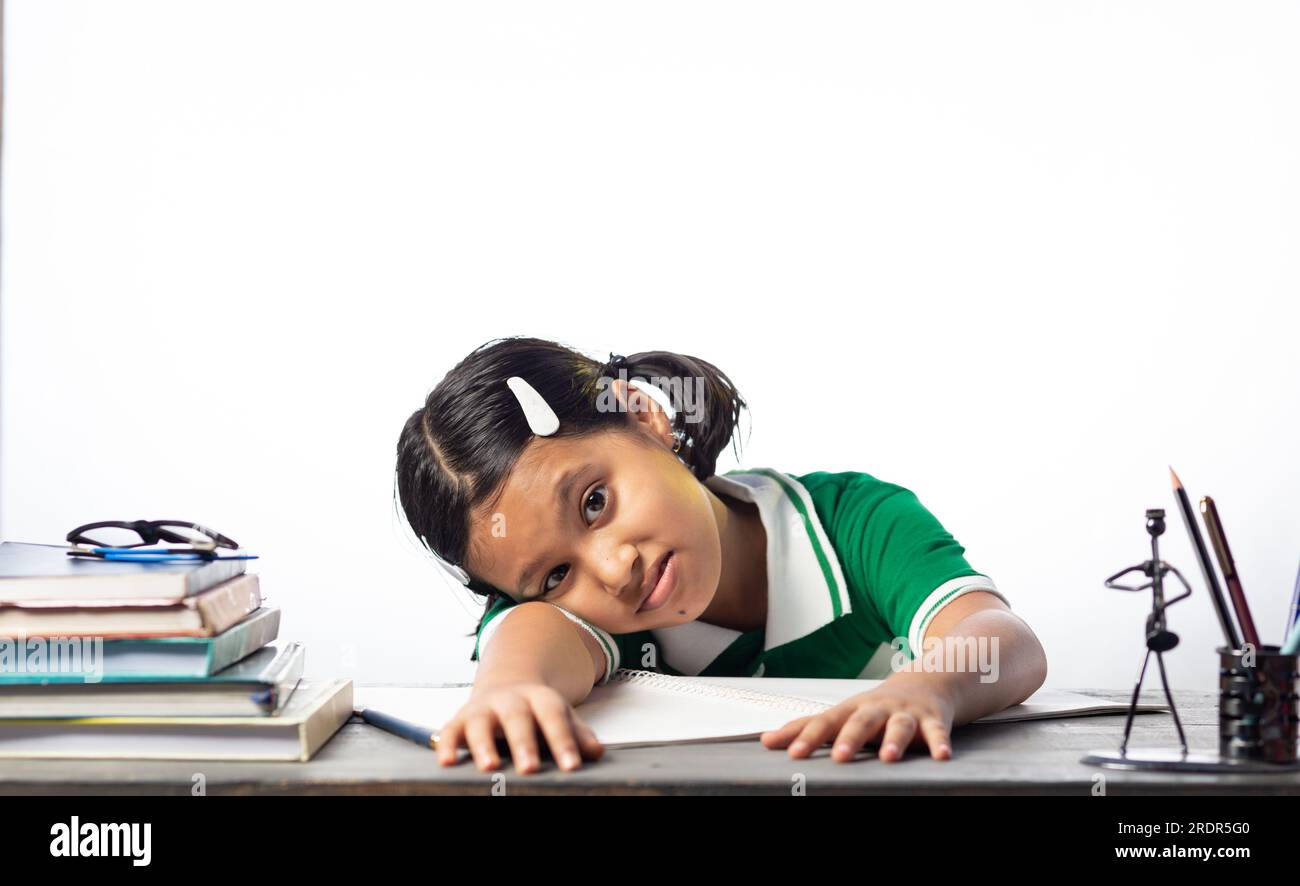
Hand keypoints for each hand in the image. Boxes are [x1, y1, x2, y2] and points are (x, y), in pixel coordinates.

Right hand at [436, 682, 604, 773]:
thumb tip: (596, 752)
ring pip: (480, 724)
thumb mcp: (560, 716)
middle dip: (523, 744)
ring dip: (483, 745)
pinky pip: (450, 732)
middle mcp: (509, 701)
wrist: (505, 685)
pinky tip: (448, 762)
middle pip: (517, 719)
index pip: (554, 718)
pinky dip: (446, 746)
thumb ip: (578, 734)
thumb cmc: (536, 711)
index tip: (572, 766)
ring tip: (489, 767)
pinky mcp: (459, 720)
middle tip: (530, 769)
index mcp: (540, 699)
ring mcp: (482, 709)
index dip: (564, 742)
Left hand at [760, 675, 955, 762]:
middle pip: (861, 722)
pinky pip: (937, 732)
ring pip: (899, 726)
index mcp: (850, 710)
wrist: (924, 683)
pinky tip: (942, 757)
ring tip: (888, 758)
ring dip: (894, 741)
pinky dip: (940, 743)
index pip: (825, 723)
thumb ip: (806, 729)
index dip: (808, 738)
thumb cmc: (873, 707)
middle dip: (850, 738)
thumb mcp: (840, 715)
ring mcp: (905, 713)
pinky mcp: (933, 720)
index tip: (791, 754)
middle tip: (839, 757)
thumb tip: (764, 741)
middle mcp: (876, 709)